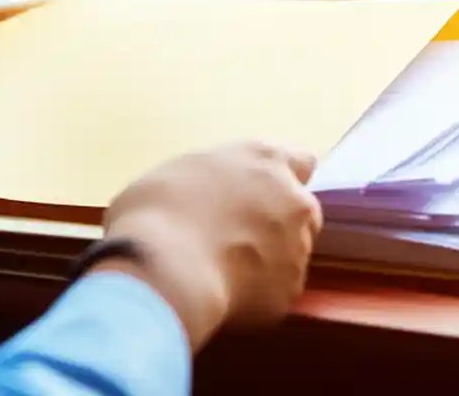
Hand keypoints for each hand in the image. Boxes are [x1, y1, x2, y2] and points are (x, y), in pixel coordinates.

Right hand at [96, 141, 322, 350]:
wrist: (166, 271)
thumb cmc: (156, 213)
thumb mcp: (178, 174)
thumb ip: (211, 182)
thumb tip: (206, 199)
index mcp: (265, 161)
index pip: (300, 162)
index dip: (282, 180)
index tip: (261, 193)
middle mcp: (293, 199)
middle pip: (302, 211)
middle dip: (279, 224)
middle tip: (237, 238)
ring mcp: (297, 248)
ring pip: (293, 254)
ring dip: (269, 261)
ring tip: (223, 272)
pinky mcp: (289, 292)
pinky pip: (276, 293)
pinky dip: (256, 296)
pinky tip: (223, 297)